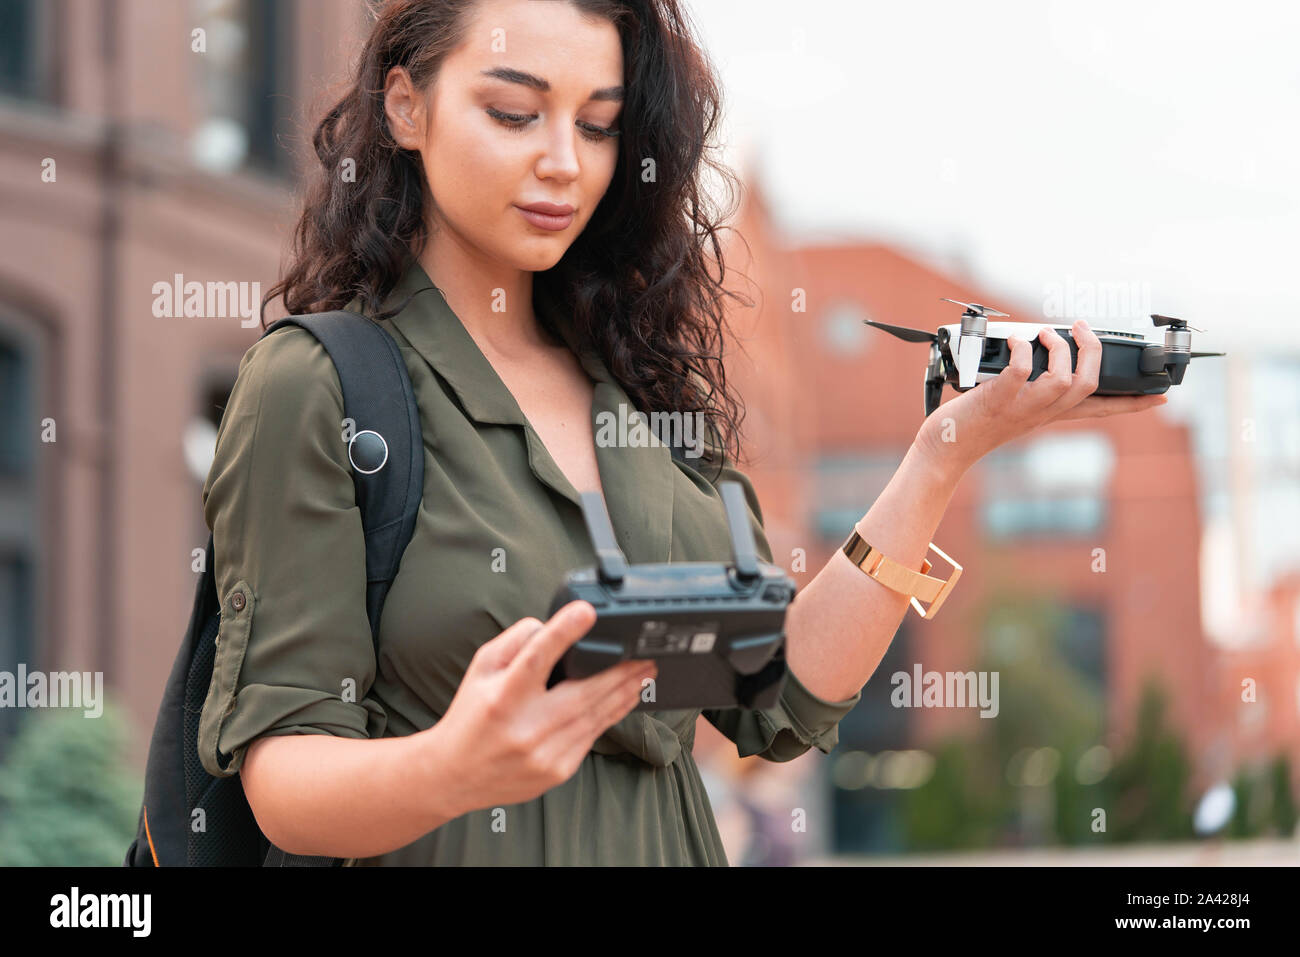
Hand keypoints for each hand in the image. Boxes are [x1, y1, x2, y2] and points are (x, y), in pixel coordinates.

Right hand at [423, 600, 655, 818]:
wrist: (455, 775)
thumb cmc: (471, 715)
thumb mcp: (482, 668)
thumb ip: (517, 642)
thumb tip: (554, 627)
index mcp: (502, 697)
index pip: (536, 658)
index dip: (564, 633)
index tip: (587, 612)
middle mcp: (524, 727)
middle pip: (583, 692)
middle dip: (620, 671)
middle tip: (644, 653)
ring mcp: (544, 753)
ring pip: (596, 716)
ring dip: (625, 691)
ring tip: (646, 672)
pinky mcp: (557, 771)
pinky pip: (592, 736)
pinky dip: (612, 714)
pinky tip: (626, 698)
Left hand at [916, 318, 1167, 471]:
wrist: (944, 450)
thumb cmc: (974, 424)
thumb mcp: (1012, 408)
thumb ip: (1030, 387)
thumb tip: (1037, 353)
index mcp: (1051, 415)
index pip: (1101, 410)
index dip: (1133, 404)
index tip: (1161, 398)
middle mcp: (1042, 413)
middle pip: (1091, 385)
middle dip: (1095, 353)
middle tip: (1082, 328)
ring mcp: (1021, 408)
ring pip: (1064, 380)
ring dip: (1060, 349)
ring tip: (1044, 333)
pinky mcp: (996, 400)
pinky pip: (1020, 372)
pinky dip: (1023, 351)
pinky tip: (1018, 342)